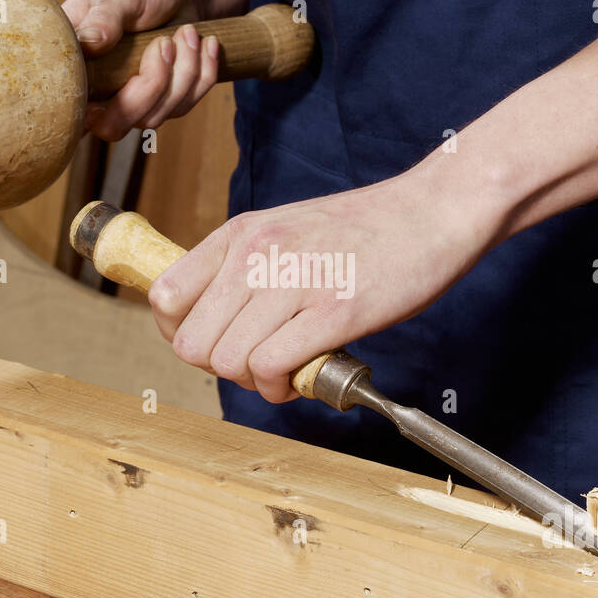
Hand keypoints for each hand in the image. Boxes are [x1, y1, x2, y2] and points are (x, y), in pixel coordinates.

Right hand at [62, 0, 220, 141]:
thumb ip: (104, 18)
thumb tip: (86, 45)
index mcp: (75, 59)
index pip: (69, 105)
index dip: (87, 110)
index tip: (123, 75)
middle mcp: (98, 86)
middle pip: (113, 125)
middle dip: (150, 88)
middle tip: (166, 43)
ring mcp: (132, 98)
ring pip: (154, 117)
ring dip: (181, 73)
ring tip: (188, 32)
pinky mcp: (165, 100)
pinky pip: (184, 106)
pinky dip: (202, 75)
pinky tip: (206, 44)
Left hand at [148, 164, 498, 401]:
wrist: (433, 211)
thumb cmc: (364, 231)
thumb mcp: (284, 231)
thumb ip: (243, 269)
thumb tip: (213, 323)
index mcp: (240, 234)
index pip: (164, 298)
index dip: (182, 335)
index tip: (215, 345)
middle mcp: (256, 253)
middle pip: (192, 344)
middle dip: (221, 368)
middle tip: (259, 364)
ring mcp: (293, 281)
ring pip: (228, 361)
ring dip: (255, 382)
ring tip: (288, 370)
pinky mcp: (334, 310)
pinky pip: (272, 366)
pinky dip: (282, 386)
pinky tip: (307, 375)